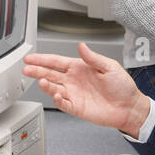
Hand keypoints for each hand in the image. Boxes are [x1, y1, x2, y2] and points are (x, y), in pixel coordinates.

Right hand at [23, 43, 150, 137]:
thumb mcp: (110, 67)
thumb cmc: (122, 87)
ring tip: (41, 81)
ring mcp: (74, 94)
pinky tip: (55, 94)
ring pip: (53, 88)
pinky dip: (57, 100)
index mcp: (81, 68)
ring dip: (45, 85)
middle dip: (37, 71)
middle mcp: (74, 81)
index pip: (57, 62)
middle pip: (50, 74)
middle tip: (26, 69)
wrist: (129, 107)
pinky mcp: (77, 107)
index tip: (31, 58)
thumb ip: (93, 58)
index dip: (43, 59)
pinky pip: (62, 103)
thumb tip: (82, 46)